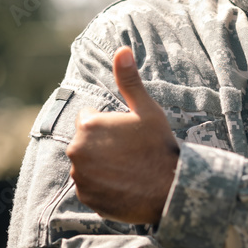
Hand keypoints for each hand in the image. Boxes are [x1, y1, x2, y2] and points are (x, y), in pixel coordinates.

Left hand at [66, 46, 179, 223]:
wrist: (169, 188)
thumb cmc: (158, 146)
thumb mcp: (146, 110)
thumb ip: (128, 80)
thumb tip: (121, 50)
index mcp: (89, 126)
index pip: (89, 118)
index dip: (109, 124)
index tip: (128, 133)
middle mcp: (77, 151)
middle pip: (86, 142)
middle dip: (101, 144)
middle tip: (129, 152)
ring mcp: (80, 177)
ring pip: (87, 165)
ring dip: (100, 165)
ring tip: (128, 168)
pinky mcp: (86, 197)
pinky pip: (90, 187)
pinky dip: (102, 186)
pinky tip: (123, 184)